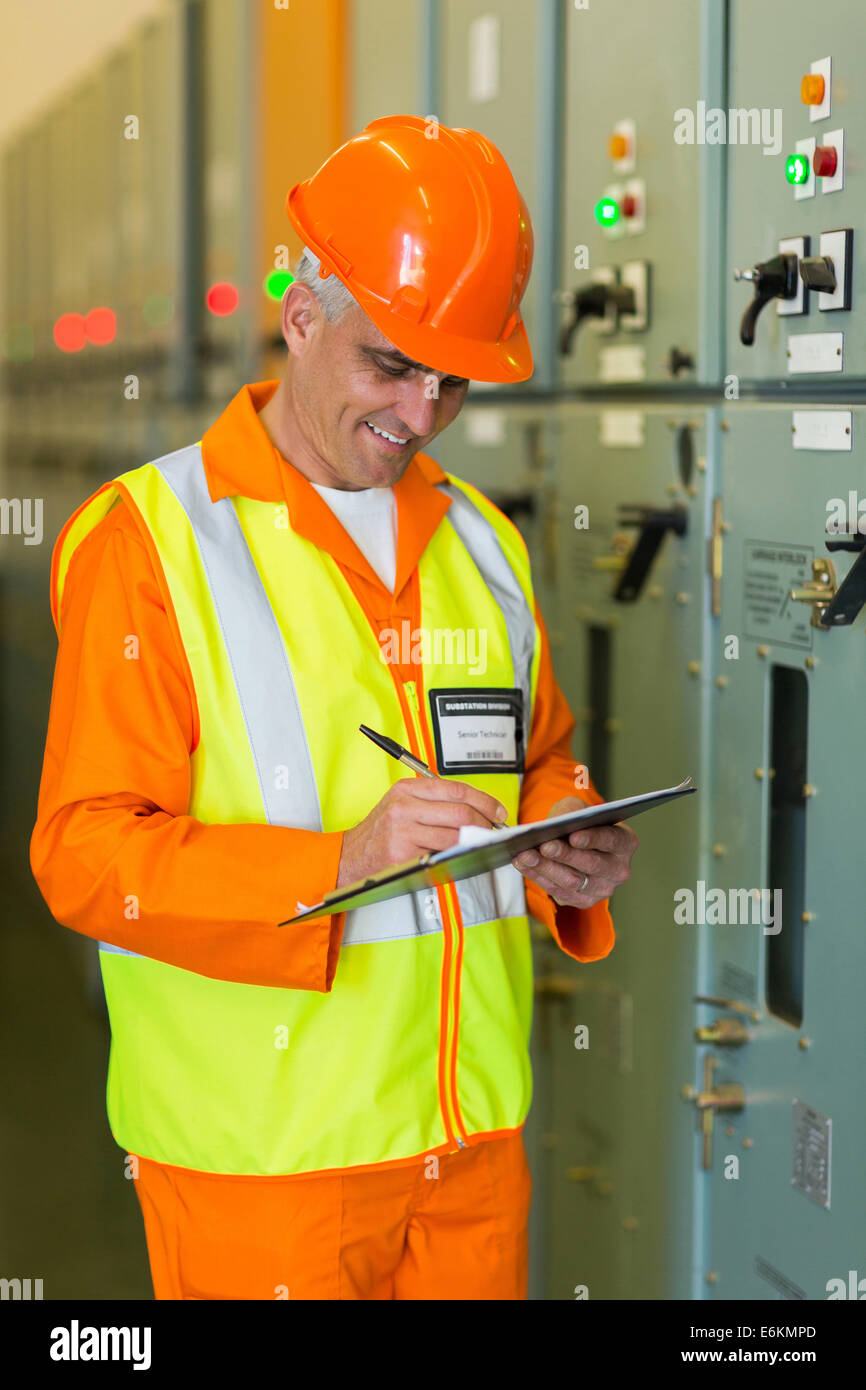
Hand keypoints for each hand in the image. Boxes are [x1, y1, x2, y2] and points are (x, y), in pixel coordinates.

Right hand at [337, 777, 507, 886]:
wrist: (350, 857)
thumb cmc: (381, 833)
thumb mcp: (402, 805)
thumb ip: (433, 802)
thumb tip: (476, 809)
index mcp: (407, 789)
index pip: (456, 789)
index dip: (484, 800)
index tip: (498, 811)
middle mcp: (404, 806)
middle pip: (460, 811)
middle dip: (484, 823)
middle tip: (493, 831)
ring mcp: (403, 830)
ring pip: (454, 835)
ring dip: (474, 842)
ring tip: (481, 844)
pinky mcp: (403, 854)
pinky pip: (441, 855)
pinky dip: (457, 856)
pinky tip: (462, 856)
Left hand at [511, 795, 638, 908]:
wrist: (575, 844)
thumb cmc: (579, 823)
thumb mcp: (577, 808)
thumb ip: (572, 809)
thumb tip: (564, 817)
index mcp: (625, 842)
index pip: (611, 840)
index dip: (592, 839)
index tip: (573, 836)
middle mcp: (619, 869)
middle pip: (591, 865)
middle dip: (565, 855)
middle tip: (544, 846)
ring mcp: (603, 889)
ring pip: (572, 882)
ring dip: (546, 868)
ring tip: (525, 855)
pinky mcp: (584, 901)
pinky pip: (559, 892)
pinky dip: (539, 877)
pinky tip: (524, 865)